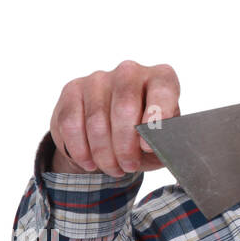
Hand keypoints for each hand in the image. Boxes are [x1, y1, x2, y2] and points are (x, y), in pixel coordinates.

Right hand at [49, 61, 180, 176]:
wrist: (113, 133)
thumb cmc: (145, 135)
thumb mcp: (163, 140)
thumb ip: (167, 142)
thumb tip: (163, 148)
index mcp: (161, 77)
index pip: (163, 91)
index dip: (156, 119)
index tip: (147, 146)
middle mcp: (130, 72)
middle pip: (125, 108)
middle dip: (125, 145)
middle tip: (129, 166)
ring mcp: (99, 79)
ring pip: (97, 120)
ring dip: (104, 153)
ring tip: (114, 169)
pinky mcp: (73, 90)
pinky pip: (72, 124)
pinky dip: (81, 150)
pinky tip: (90, 163)